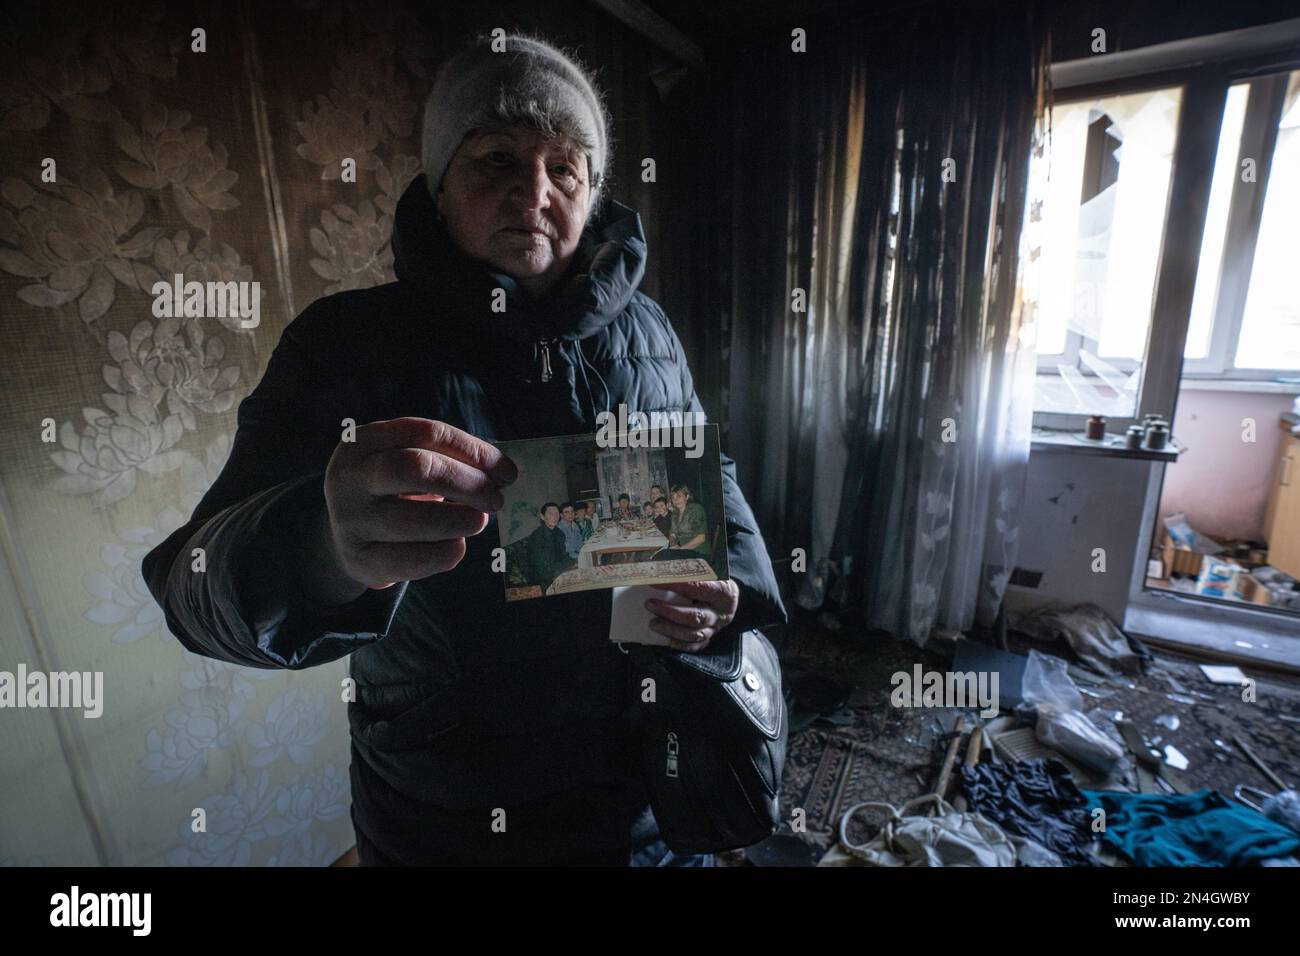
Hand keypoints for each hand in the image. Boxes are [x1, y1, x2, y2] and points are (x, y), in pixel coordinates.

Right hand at [319, 417, 516, 597]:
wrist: (346, 536)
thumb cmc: (391, 491)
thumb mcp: (406, 461)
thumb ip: (447, 460)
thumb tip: (502, 473)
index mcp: (365, 441)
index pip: (427, 433)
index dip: (473, 451)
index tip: (506, 471)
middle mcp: (350, 477)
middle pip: (416, 469)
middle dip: (467, 483)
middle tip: (495, 498)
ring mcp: (350, 520)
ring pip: (413, 519)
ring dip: (459, 520)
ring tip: (479, 520)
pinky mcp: (358, 560)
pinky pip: (410, 559)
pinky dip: (445, 552)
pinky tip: (457, 545)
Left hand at [645, 579, 739, 652]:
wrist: (726, 598)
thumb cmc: (713, 581)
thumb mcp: (706, 571)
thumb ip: (687, 570)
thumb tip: (659, 567)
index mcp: (724, 591)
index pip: (698, 587)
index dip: (675, 585)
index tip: (654, 581)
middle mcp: (721, 612)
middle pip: (696, 616)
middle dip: (669, 612)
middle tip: (649, 604)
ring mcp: (716, 627)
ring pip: (694, 634)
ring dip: (671, 629)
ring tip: (652, 623)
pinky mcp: (709, 638)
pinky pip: (695, 646)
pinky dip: (679, 643)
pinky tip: (664, 638)